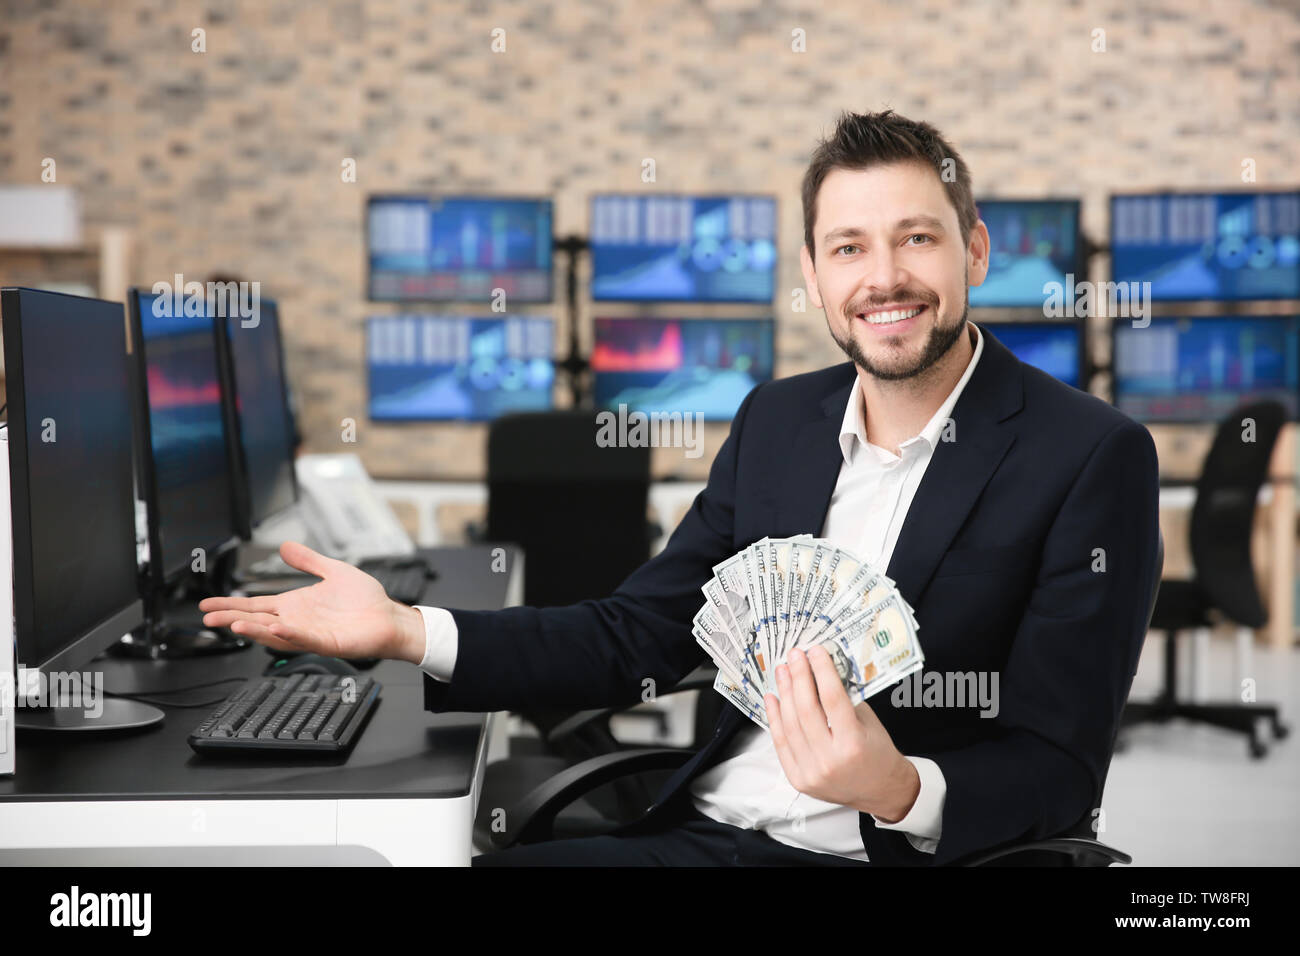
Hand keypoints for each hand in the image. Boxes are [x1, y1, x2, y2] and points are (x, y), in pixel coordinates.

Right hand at [198, 541, 426, 663]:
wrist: (389, 618)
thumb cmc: (365, 600)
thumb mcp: (332, 571)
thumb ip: (308, 561)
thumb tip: (285, 547)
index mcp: (295, 605)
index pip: (256, 605)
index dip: (232, 604)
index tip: (208, 604)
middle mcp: (298, 621)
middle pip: (258, 620)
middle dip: (232, 618)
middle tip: (209, 617)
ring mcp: (311, 633)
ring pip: (276, 633)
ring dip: (256, 629)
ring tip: (235, 624)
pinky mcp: (327, 643)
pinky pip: (306, 639)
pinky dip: (291, 634)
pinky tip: (277, 628)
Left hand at [764, 646, 919, 821]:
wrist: (882, 791)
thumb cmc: (877, 753)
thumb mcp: (868, 722)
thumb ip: (845, 699)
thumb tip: (821, 670)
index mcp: (853, 744)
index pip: (833, 699)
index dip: (822, 671)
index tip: (815, 651)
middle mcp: (830, 760)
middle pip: (806, 710)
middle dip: (799, 677)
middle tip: (794, 656)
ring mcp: (812, 772)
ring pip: (790, 725)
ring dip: (784, 693)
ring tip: (782, 672)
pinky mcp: (799, 780)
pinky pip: (782, 743)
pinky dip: (775, 718)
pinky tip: (773, 698)